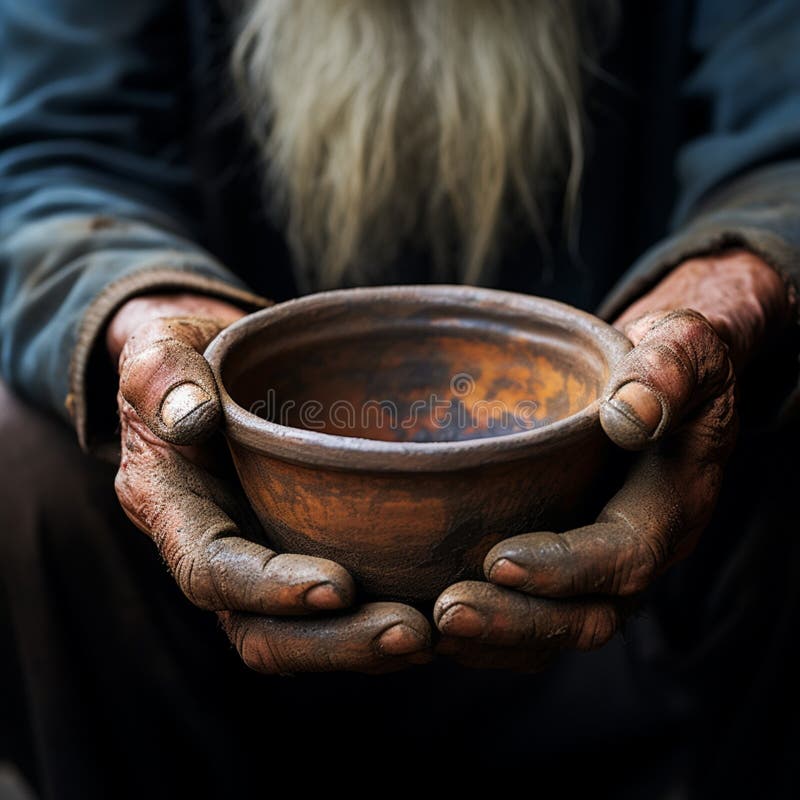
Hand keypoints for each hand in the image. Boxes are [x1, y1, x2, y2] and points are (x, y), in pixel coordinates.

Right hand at [109, 293, 430, 673]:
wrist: (227, 368)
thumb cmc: (192, 356)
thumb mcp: (160, 344)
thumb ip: (160, 371)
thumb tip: (192, 416)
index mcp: (171, 507)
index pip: (212, 570)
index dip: (270, 589)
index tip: (341, 585)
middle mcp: (213, 549)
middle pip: (261, 632)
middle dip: (333, 642)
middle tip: (411, 632)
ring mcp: (260, 557)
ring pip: (303, 634)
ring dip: (364, 646)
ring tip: (434, 633)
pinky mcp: (299, 552)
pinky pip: (334, 608)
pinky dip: (377, 620)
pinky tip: (438, 612)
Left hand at [433, 250, 791, 669]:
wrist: (664, 386)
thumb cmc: (674, 363)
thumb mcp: (686, 347)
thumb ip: (670, 371)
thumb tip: (628, 415)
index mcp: (672, 504)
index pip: (626, 556)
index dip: (565, 567)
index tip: (497, 559)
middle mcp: (640, 549)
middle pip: (587, 616)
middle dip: (516, 622)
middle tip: (446, 611)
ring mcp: (603, 565)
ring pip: (555, 629)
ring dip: (494, 639)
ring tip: (427, 626)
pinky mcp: (569, 564)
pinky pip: (534, 615)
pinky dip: (488, 630)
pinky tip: (429, 615)